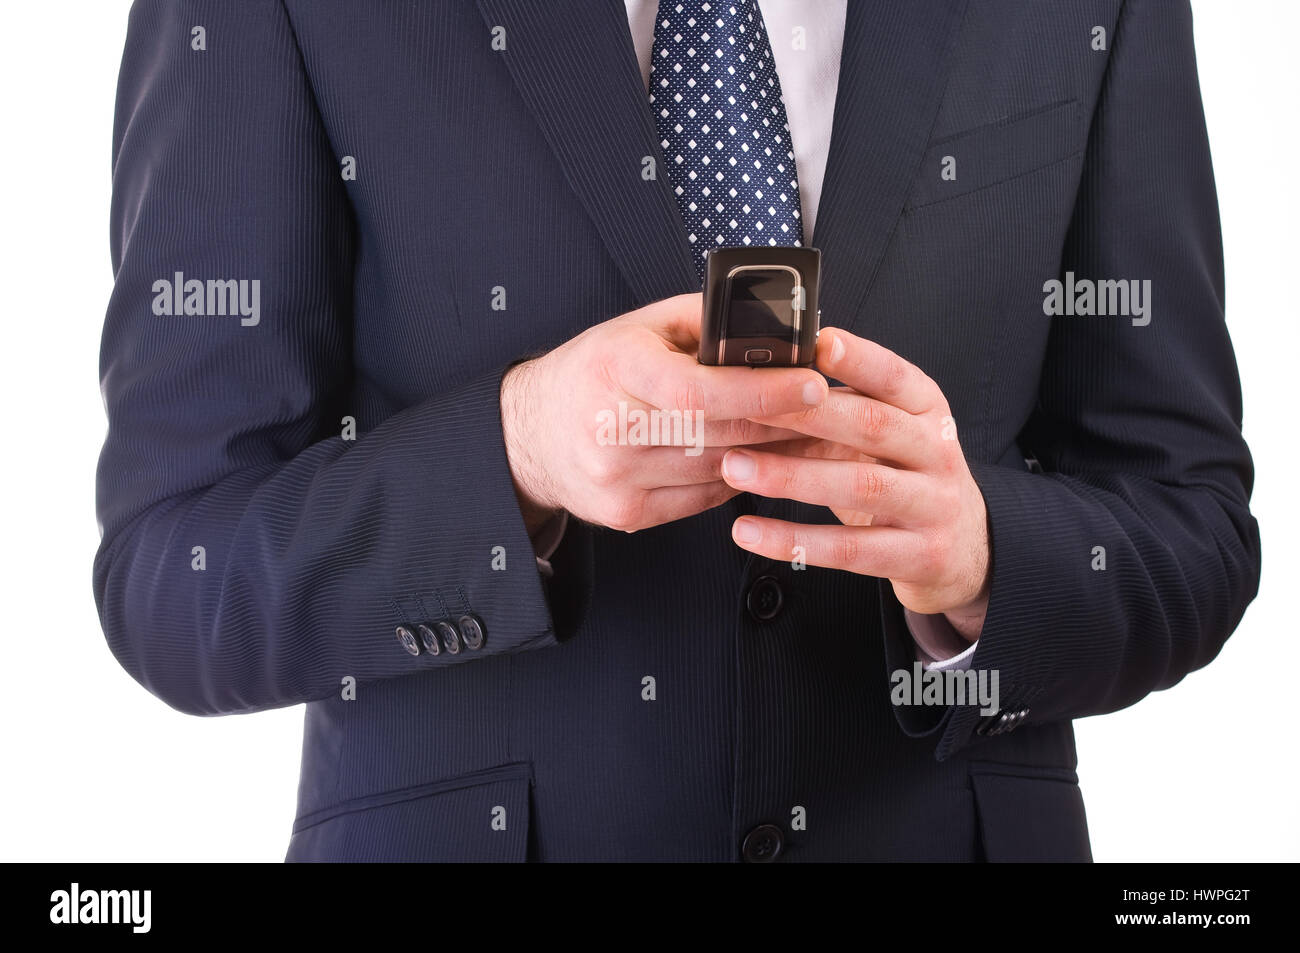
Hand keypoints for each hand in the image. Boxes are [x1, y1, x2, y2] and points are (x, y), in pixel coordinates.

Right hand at [500, 293, 827, 533]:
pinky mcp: (629, 513)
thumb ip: (703, 322)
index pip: (699, 390)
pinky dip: (739, 478)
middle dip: (784, 423)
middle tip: (832, 411)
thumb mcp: (639, 328)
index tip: (812, 384)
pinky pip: (704, 499)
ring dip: (773, 455)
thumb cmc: (593, 373)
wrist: (531, 433)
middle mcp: (611, 430)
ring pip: (720, 471)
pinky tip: (761, 461)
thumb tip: (774, 326)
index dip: (763, 391)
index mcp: (615, 371)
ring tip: (808, 435)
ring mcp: (618, 480)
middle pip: (720, 434)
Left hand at [719, 327, 990, 639]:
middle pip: (873, 426)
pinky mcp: (918, 555)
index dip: (858, 359)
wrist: (965, 546)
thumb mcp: (889, 431)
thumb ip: (839, 406)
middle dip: (807, 415)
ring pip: (859, 487)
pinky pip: (848, 549)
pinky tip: (749, 532)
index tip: (815, 342)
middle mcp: (937, 452)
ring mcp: (933, 505)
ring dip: (791, 477)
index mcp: (927, 410)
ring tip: (736, 467)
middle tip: (748, 407)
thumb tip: (762, 380)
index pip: (894, 376)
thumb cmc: (904, 474)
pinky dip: (794, 542)